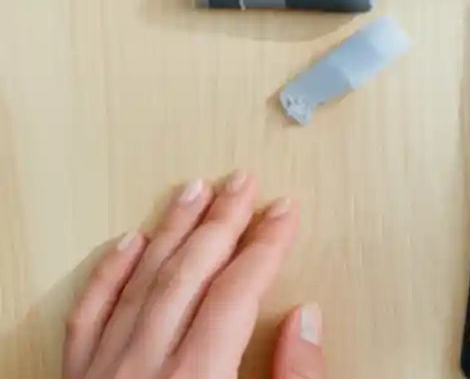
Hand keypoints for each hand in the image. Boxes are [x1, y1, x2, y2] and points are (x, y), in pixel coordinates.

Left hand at [63, 172, 325, 378]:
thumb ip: (295, 377)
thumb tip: (306, 319)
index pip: (237, 292)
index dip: (266, 246)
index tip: (284, 211)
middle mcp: (145, 369)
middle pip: (188, 275)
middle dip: (222, 222)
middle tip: (243, 183)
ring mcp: (105, 373)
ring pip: (140, 283)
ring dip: (172, 231)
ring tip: (195, 192)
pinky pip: (90, 316)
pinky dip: (110, 275)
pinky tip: (131, 242)